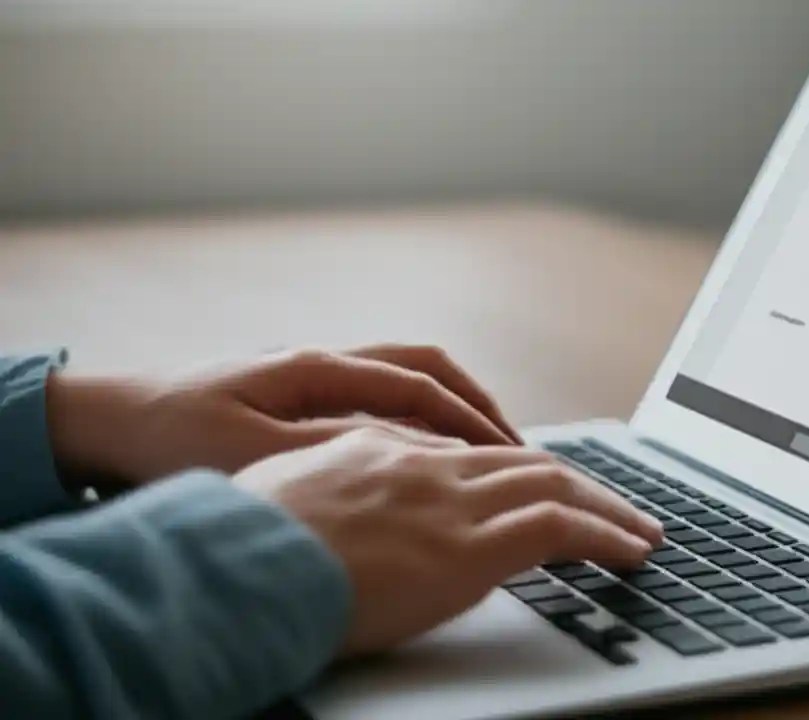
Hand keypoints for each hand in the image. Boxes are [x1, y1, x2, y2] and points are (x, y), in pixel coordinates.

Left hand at [47, 345, 521, 488]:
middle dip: (476, 402)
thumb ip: (336, 444)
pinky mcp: (299, 395)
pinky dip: (418, 414)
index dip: (470, 420)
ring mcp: (312, 374)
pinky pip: (379, 395)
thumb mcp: (255, 449)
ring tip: (484, 444)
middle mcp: (322, 360)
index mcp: (317, 367)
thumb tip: (412, 447)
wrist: (110, 421)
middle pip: (424, 366)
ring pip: (404, 376)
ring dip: (451, 405)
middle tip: (514, 445)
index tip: (507, 454)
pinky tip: (424, 449)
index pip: (419, 386)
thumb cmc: (173, 435)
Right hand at [234, 427, 663, 654]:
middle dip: (576, 483)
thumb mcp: (281, 498)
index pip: (469, 454)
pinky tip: (632, 550)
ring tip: (640, 529)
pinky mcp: (472, 546)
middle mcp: (427, 466)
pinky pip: (562, 529)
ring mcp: (452, 503)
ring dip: (606, 508)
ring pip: (555, 486)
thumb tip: (343, 512)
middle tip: (613, 502)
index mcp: (381, 451)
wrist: (236, 566)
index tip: (538, 486)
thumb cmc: (240, 545)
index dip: (513, 471)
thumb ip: (329, 492)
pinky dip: (606, 535)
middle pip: (524, 462)